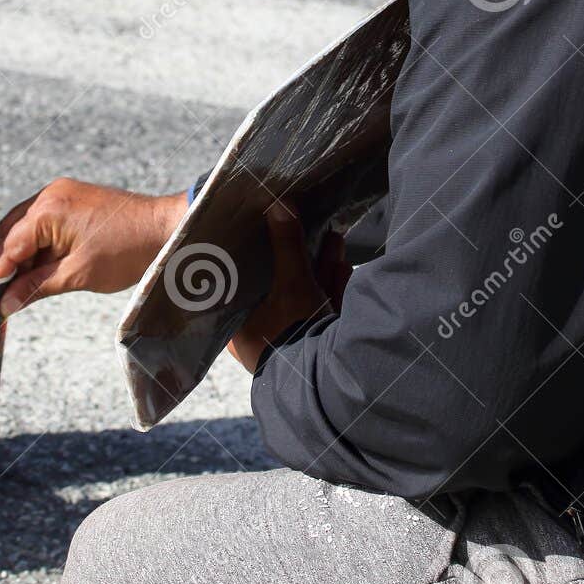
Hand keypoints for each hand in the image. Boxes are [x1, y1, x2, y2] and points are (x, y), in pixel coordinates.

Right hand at [0, 180, 188, 315]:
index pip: (9, 245)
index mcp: (48, 210)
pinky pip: (44, 220)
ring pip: (26, 226)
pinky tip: (43, 265)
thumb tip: (6, 303)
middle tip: (4, 293)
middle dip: (7, 262)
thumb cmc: (127, 251)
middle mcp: (49, 194)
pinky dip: (40, 243)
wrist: (166, 229)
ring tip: (24, 283)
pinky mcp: (74, 197)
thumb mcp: (77, 275)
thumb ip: (36, 287)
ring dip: (23, 254)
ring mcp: (62, 193)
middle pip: (11, 231)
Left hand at [227, 204, 348, 372]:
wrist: (334, 380)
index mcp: (242, 328)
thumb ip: (286, 245)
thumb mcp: (292, 285)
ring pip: (305, 293)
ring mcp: (293, 339)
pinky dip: (333, 283)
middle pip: (278, 285)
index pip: (244, 283)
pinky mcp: (320, 342)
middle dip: (300, 255)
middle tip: (305, 226)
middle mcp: (263, 335)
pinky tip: (341, 262)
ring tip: (332, 237)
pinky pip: (323, 306)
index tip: (263, 230)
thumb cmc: (296, 336)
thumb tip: (279, 204)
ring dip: (321, 265)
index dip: (257, 255)